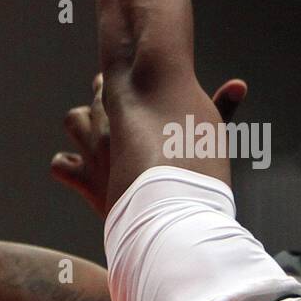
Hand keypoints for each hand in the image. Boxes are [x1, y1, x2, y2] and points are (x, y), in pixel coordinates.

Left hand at [52, 73, 247, 215]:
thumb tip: (240, 84)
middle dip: (100, 96)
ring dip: (80, 124)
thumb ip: (222, 108)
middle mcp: (109, 127)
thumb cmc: (192, 177)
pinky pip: (61, 165)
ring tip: (94, 133)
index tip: (126, 84)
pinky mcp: (83, 180)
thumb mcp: (207, 139)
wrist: (168, 220)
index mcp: (134, 112)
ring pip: (72, 120)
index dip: (118, 82)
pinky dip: (66, 165)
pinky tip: (79, 168)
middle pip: (94, 96)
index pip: (114, 80)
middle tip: (115, 111)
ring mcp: (93, 152)